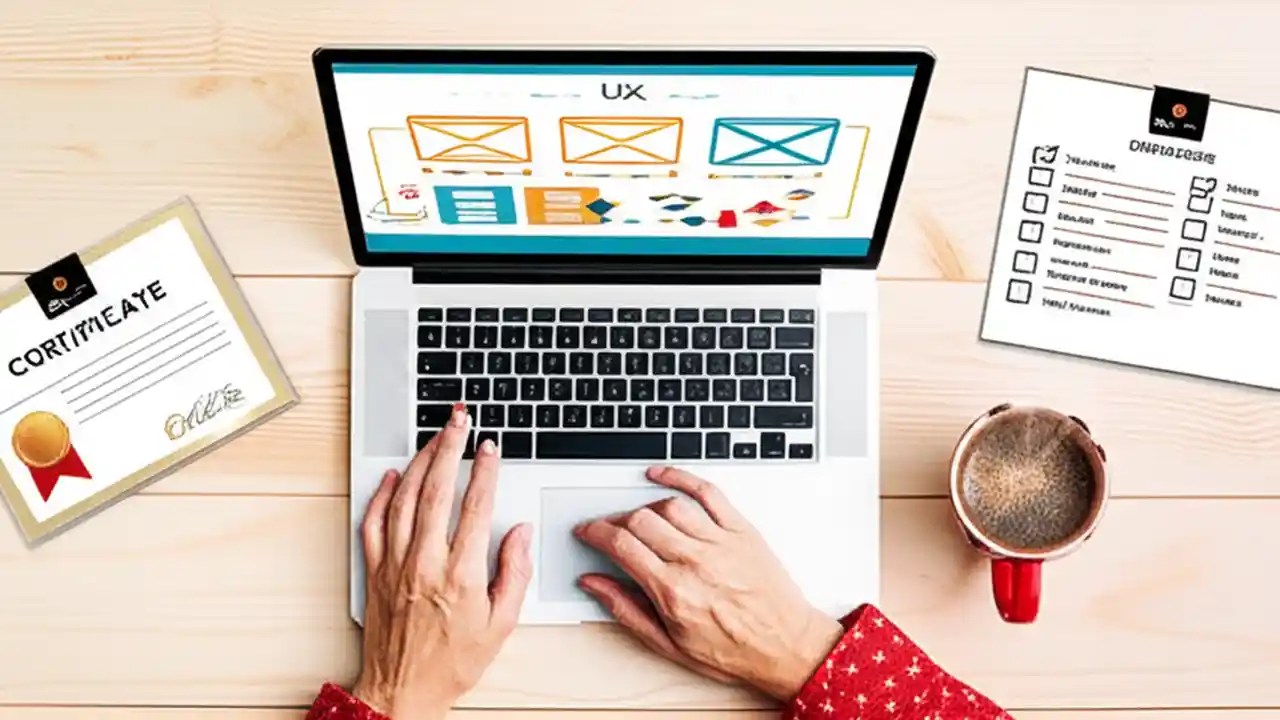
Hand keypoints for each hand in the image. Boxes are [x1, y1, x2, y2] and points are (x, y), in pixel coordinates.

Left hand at [353, 405, 531, 718]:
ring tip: (433, 437)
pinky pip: (374, 521)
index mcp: (461, 576)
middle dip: (449, 447)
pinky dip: (381, 493)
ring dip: (419, 461)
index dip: (485, 471)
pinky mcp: (375, 571)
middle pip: (436, 490)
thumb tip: (519, 533)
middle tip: (458, 420)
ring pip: (404, 498)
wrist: (401, 692)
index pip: (475, 507)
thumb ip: (514, 574)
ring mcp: (395, 564)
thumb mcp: (501, 626)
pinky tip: (392, 474)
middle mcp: (425, 563)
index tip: (491, 448)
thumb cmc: (451, 664)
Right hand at [573, 466, 842, 700]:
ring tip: (638, 518)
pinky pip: (707, 492)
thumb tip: (595, 585)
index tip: (588, 532)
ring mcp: (719, 542)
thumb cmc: (733, 651)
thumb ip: (627, 610)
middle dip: (614, 520)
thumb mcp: (669, 645)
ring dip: (645, 507)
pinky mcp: (741, 530)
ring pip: (669, 506)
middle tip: (608, 528)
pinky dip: (681, 477)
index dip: (596, 533)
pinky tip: (662, 476)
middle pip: (640, 521)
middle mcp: (694, 562)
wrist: (786, 647)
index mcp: (673, 592)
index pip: (621, 546)